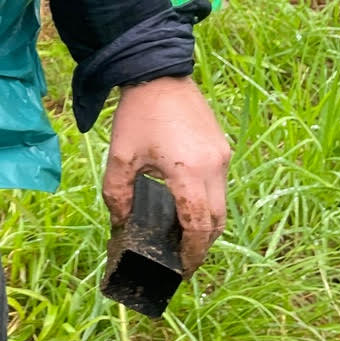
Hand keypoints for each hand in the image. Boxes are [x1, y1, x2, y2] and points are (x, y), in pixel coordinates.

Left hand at [103, 77, 229, 275]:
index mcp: (189, 171)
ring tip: (182, 235)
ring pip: (221, 204)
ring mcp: (222, 155)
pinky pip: (219, 184)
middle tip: (182, 258)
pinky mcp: (222, 146)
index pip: (199, 226)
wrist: (157, 71)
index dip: (193, 253)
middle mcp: (213, 166)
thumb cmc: (138, 113)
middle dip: (202, 244)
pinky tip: (186, 204)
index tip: (182, 269)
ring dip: (206, 223)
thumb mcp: (120, 156)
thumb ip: (117, 195)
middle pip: (217, 221)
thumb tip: (121, 225)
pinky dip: (207, 202)